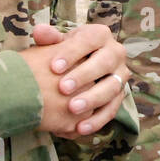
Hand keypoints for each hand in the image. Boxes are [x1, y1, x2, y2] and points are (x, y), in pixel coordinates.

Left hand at [21, 23, 129, 137]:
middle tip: (63, 88)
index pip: (89, 40)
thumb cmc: (65, 52)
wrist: (81, 64)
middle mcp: (116, 52)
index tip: (53, 67)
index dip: (72, 53)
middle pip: (105, 62)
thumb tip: (39, 32)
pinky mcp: (120, 95)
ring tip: (72, 109)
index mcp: (100, 35)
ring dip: (93, 99)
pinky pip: (112, 109)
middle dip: (84, 76)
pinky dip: (97, 120)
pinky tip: (80, 128)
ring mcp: (120, 75)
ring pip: (112, 87)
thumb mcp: (58, 43)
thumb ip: (49, 38)